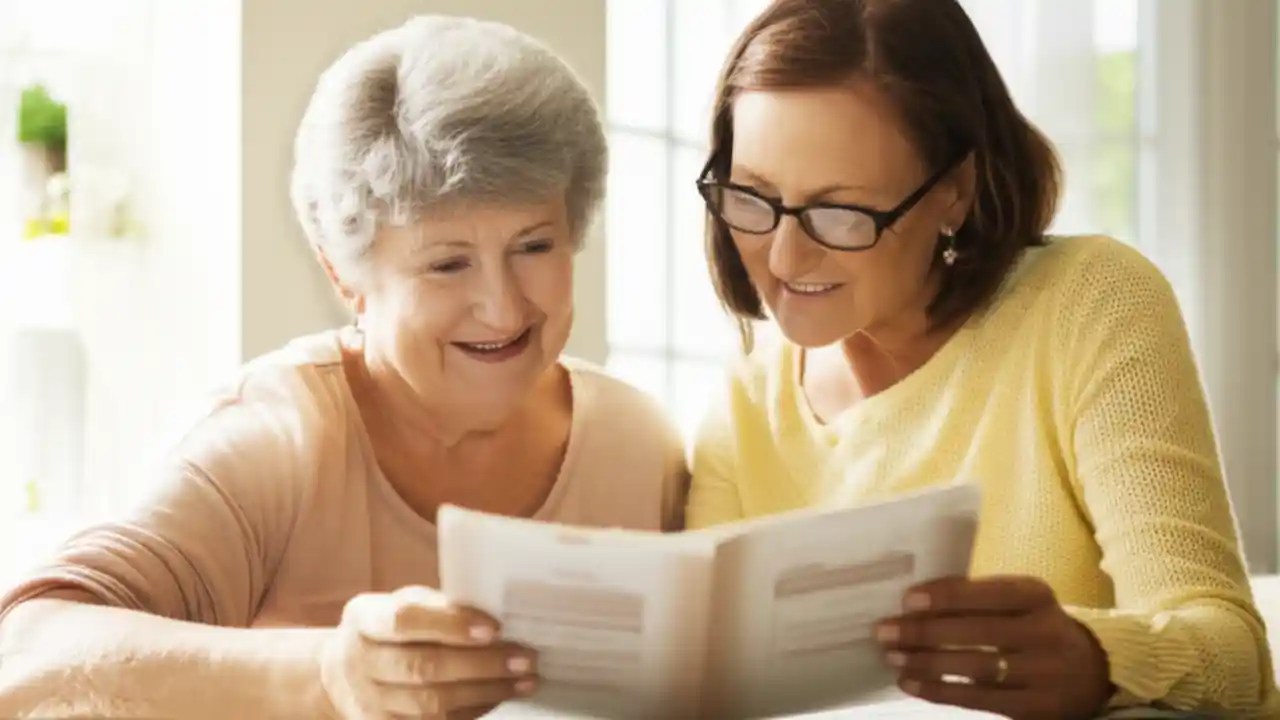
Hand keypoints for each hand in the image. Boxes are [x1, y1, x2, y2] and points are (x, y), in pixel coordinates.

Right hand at [320, 586, 536, 718]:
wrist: (346, 674)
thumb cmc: (391, 631)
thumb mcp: (404, 603)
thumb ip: (439, 606)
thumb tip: (494, 612)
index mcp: (366, 620)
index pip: (404, 620)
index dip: (450, 625)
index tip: (494, 627)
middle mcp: (362, 663)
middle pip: (422, 668)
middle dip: (481, 664)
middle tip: (524, 658)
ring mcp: (371, 703)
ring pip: (431, 705)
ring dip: (485, 692)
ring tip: (524, 680)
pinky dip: (473, 711)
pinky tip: (500, 696)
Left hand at [874, 576, 1111, 719]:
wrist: (1092, 672)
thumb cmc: (1034, 626)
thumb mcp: (1018, 602)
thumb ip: (976, 597)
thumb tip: (914, 600)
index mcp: (1038, 596)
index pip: (990, 594)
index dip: (948, 597)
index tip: (908, 599)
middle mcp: (1046, 633)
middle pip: (978, 633)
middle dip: (925, 632)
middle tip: (885, 631)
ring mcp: (1044, 674)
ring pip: (976, 669)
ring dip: (927, 664)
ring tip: (893, 658)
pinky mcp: (1035, 708)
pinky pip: (979, 700)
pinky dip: (939, 692)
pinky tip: (910, 685)